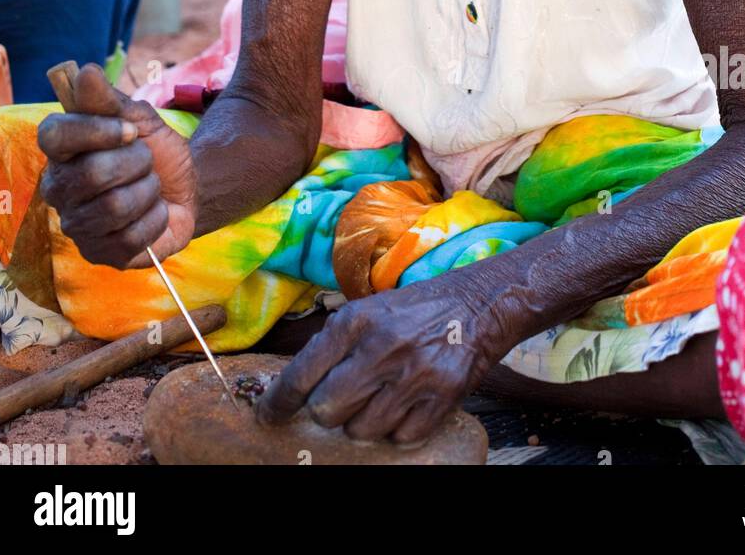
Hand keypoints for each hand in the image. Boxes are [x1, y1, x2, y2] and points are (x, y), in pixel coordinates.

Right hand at [38, 63, 196, 268]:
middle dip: (135, 163)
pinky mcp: (100, 253)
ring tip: (151, 187)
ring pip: (113, 207)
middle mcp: (60, 188)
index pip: (54, 135)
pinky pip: (129, 237)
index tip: (129, 130)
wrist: (188, 187)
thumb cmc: (155, 150)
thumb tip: (85, 72)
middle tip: (146, 162)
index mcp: (62, 150)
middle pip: (91, 174)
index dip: (94, 130)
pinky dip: (154, 220)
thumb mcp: (140, 118)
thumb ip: (109, 99)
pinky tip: (155, 213)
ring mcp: (77, 224)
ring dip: (147, 191)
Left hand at [256, 274, 503, 443]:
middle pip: (327, 410)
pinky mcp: (441, 398)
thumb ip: (334, 344)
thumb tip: (294, 387)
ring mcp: (412, 376)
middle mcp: (381, 347)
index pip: (302, 373)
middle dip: (329, 411)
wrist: (475, 306)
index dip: (279, 402)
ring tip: (381, 397)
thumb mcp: (368, 310)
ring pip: (362, 430)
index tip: (268, 416)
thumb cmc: (412, 310)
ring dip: (365, 422)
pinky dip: (399, 429)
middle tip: (344, 398)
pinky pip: (400, 438)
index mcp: (356, 321)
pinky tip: (406, 404)